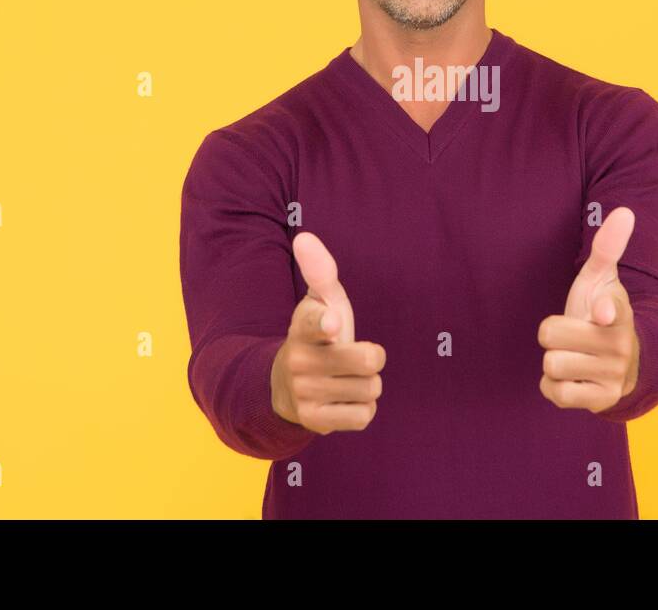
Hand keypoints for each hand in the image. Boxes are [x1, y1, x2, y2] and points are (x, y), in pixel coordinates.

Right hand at [270, 231, 385, 433]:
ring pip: (371, 389)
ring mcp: (305, 393)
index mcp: (303, 326)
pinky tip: (344, 400)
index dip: (326, 324)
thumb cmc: (318, 336)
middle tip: (353, 357)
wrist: (286, 386)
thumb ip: (320, 270)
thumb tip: (304, 236)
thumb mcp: (319, 302)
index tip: (333, 324)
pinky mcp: (313, 421)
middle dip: (371, 358)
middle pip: (370, 361)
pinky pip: (365, 416)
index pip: (314, 324)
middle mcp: (299, 360)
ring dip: (368, 385)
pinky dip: (363, 409)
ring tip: (346, 379)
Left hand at [538, 206, 639, 412]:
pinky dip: (554, 386)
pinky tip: (571, 377)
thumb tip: (625, 211)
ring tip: (573, 355)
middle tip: (571, 335)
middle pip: (549, 336)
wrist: (625, 362)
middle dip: (552, 335)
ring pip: (551, 366)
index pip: (612, 310)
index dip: (604, 311)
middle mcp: (619, 345)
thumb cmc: (602, 312)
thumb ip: (607, 247)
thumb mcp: (601, 279)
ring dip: (554, 362)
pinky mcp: (602, 400)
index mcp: (618, 312)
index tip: (603, 314)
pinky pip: (555, 393)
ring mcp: (612, 375)